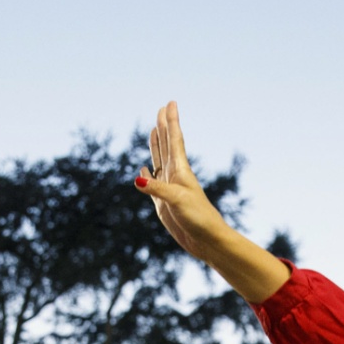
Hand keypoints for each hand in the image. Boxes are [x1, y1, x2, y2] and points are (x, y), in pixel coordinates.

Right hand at [136, 102, 229, 260]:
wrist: (206, 240)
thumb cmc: (198, 218)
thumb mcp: (177, 200)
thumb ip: (158, 188)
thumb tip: (138, 178)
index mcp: (181, 171)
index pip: (174, 140)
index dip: (171, 121)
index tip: (169, 103)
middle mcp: (175, 176)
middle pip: (167, 145)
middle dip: (164, 126)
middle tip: (162, 108)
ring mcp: (168, 188)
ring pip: (160, 160)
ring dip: (156, 145)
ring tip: (154, 130)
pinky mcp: (163, 202)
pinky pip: (152, 182)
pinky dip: (147, 173)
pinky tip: (143, 170)